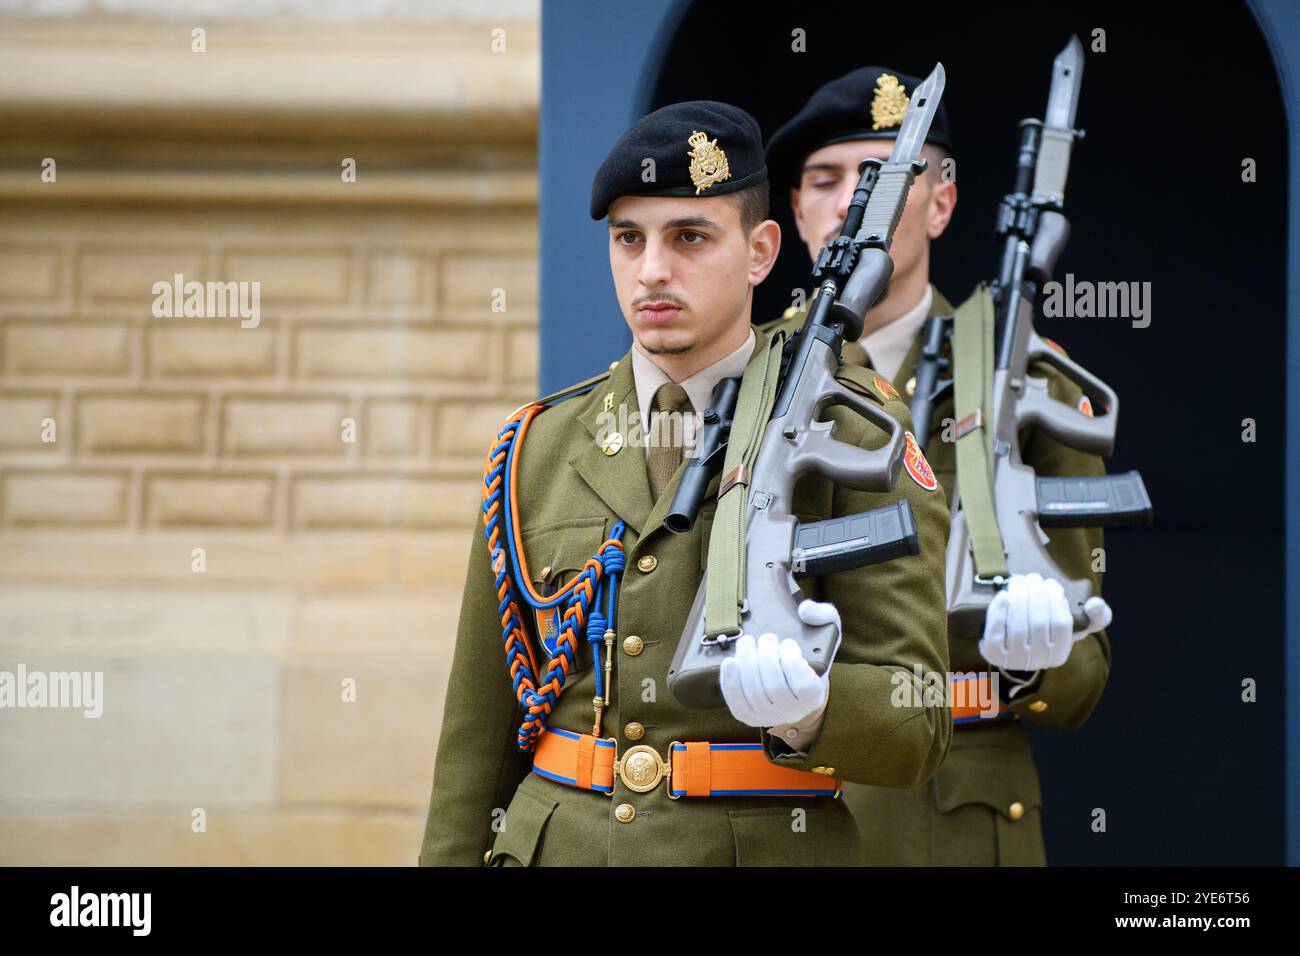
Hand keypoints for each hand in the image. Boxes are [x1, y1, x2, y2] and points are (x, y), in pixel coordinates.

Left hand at [720, 599, 839, 727]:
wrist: (794, 684)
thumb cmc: (809, 656)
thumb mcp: (825, 633)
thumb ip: (824, 616)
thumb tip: (805, 610)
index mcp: (814, 694)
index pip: (802, 684)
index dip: (791, 661)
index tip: (787, 643)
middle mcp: (793, 711)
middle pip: (775, 687)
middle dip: (766, 657)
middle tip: (765, 638)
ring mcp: (769, 716)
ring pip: (755, 694)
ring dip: (747, 664)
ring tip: (746, 643)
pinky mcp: (749, 716)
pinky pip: (737, 703)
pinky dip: (730, 682)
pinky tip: (729, 662)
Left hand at [979, 572, 1111, 671]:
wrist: (1007, 642)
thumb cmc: (1044, 628)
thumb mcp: (1072, 623)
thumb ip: (1095, 616)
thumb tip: (1096, 604)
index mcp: (1059, 655)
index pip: (1062, 625)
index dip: (1057, 601)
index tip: (1051, 583)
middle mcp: (1037, 662)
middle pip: (1039, 623)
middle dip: (1036, 595)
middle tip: (1032, 577)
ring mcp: (1013, 660)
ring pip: (1018, 627)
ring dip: (1019, 598)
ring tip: (1018, 581)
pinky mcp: (992, 654)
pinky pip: (996, 634)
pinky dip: (999, 612)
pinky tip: (1003, 595)